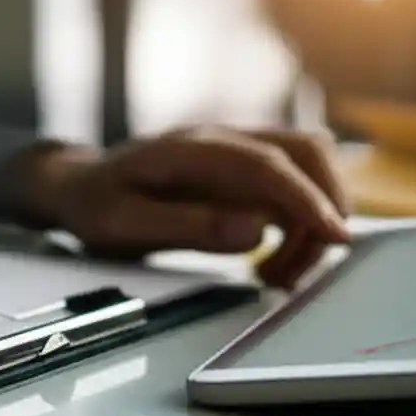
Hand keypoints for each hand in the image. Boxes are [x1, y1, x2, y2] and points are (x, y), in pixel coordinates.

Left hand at [6, 127, 350, 288]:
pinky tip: (272, 262)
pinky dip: (300, 224)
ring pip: (307, 167)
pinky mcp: (244, 172)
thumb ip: (189, 226)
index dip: (306, 197)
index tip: (336, 234)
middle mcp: (222, 140)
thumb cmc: (97, 203)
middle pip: (305, 150)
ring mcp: (236, 152)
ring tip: (278, 275)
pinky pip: (293, 187)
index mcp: (189, 148)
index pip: (266, 162)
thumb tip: (254, 232)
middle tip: (301, 268)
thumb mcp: (125, 223)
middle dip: (324, 205)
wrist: (80, 185)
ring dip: (312, 220)